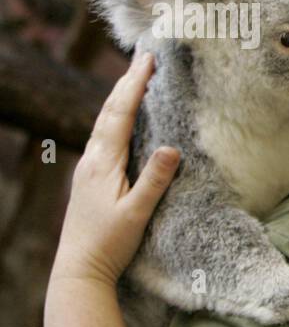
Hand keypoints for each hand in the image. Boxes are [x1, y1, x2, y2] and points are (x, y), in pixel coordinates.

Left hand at [50, 52, 180, 286]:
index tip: (148, 61)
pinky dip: (116, 118)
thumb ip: (154, 180)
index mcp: (103, 163)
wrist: (79, 268)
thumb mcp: (137, 213)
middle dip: (127, 83)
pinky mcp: (91, 179)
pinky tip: (123, 120)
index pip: (120, 115)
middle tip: (144, 58)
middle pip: (109, 112)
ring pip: (104, 123)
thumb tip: (171, 147)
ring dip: (120, 98)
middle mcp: (92, 160)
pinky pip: (104, 137)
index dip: (134, 86)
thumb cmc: (109, 243)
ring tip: (135, 79)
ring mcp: (89, 169)